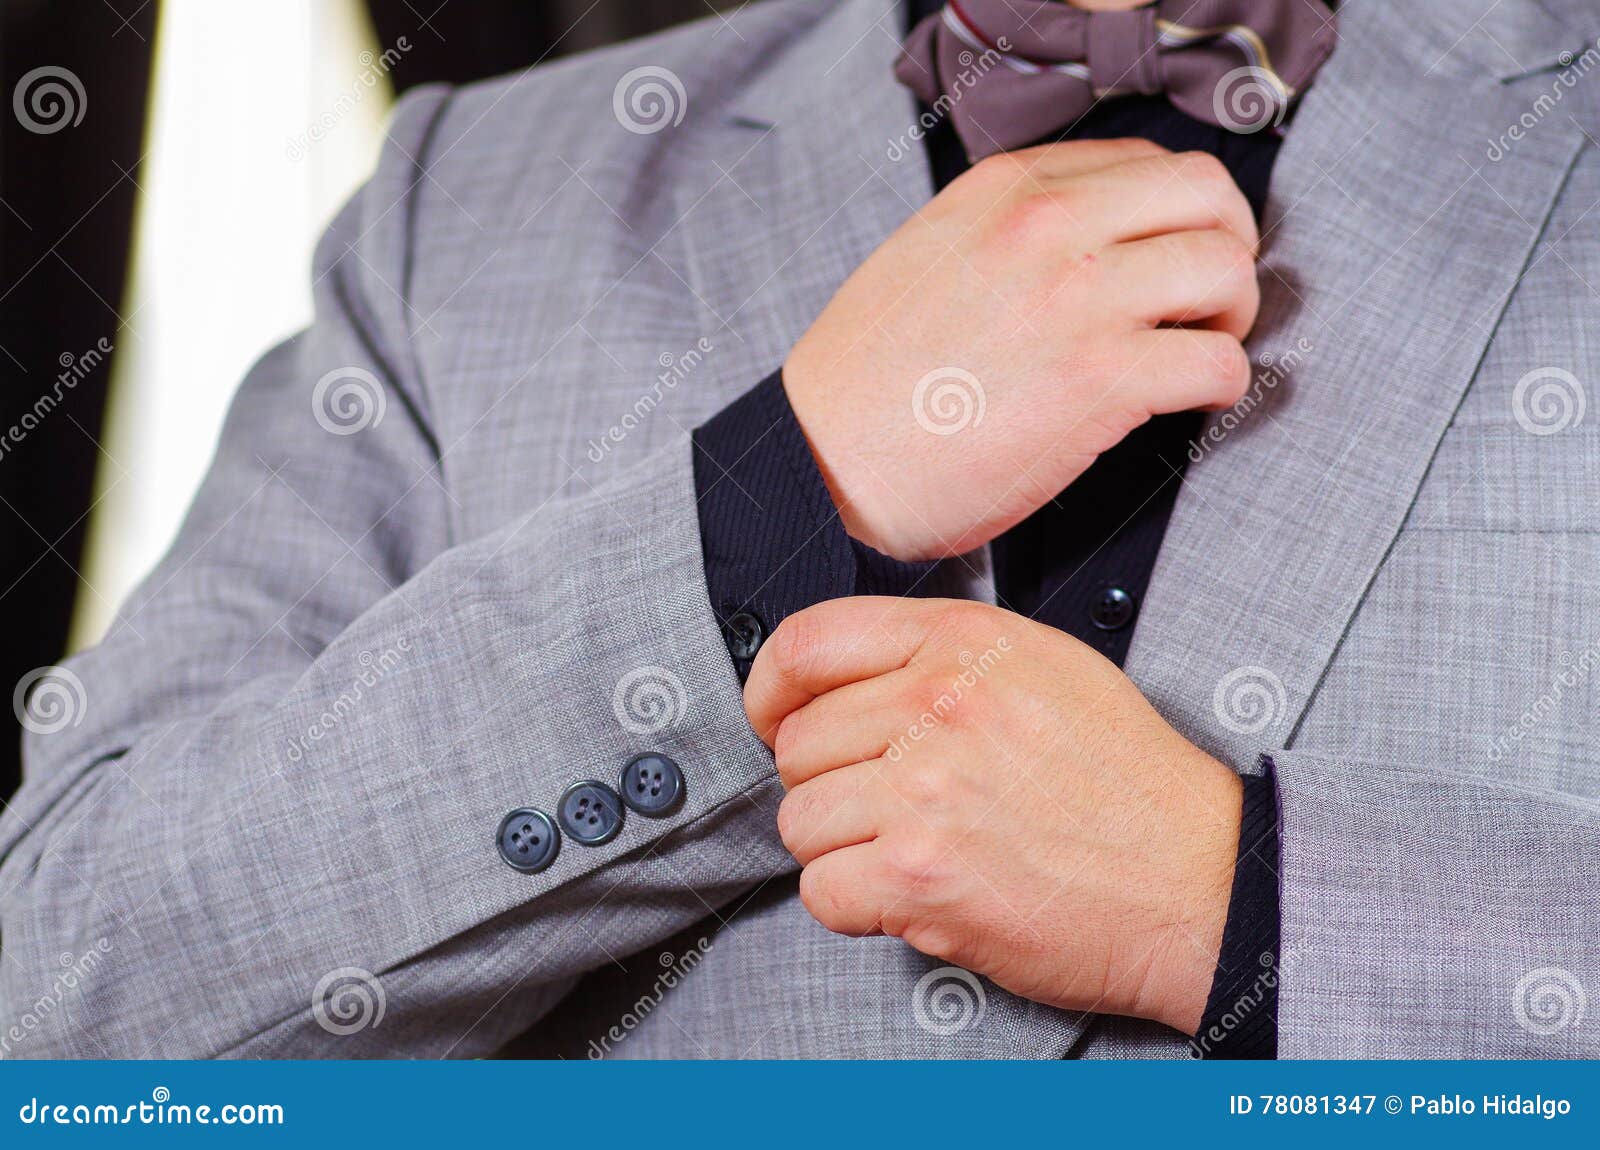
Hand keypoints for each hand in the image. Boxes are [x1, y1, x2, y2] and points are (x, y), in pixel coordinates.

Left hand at [744, 596, 1243, 1032]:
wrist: (1197, 880)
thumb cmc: (1129, 783)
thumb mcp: (1048, 666)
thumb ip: (946, 656)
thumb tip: (851, 677)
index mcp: (963, 644)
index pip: (807, 643)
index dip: (772, 689)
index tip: (775, 718)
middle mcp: (936, 706)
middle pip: (797, 744)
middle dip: (826, 783)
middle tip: (881, 808)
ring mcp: (924, 792)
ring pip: (798, 820)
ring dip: (840, 848)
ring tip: (908, 852)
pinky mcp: (921, 877)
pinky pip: (821, 889)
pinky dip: (854, 905)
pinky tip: (910, 894)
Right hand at [784, 138, 1259, 560]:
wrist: (826, 461)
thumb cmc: (867, 381)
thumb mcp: (929, 253)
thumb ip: (1012, 230)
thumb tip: (1091, 239)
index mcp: (1007, 190)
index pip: (1146, 162)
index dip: (1178, 214)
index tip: (1173, 254)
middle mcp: (1049, 227)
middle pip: (1207, 196)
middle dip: (1227, 246)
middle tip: (1208, 297)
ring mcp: (1079, 300)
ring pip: (1226, 270)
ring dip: (1231, 315)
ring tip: (1199, 348)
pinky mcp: (1100, 381)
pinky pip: (1217, 364)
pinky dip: (1221, 386)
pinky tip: (1188, 402)